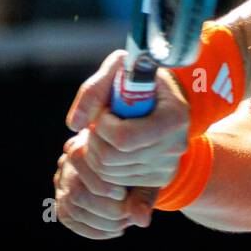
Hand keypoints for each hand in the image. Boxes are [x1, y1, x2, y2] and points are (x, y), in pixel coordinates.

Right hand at [52, 128, 152, 238]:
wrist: (131, 167)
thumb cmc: (140, 167)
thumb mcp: (146, 176)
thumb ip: (143, 196)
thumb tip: (142, 221)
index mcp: (86, 142)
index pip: (81, 165)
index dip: (102, 185)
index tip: (123, 194)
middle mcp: (68, 160)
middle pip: (76, 192)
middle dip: (105, 210)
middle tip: (129, 215)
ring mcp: (62, 180)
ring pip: (72, 208)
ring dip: (102, 223)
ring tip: (125, 222)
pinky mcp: (61, 199)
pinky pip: (70, 219)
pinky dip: (94, 230)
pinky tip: (115, 230)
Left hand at [65, 50, 191, 190]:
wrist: (163, 95)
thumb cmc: (139, 78)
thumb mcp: (119, 68)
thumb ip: (93, 91)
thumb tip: (75, 124)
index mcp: (173, 116)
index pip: (123, 138)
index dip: (103, 125)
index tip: (105, 110)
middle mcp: (175, 145)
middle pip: (112, 158)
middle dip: (95, 139)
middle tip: (99, 123)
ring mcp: (168, 166)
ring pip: (110, 174)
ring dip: (96, 153)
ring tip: (105, 133)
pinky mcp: (160, 179)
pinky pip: (118, 183)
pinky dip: (105, 166)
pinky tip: (110, 146)